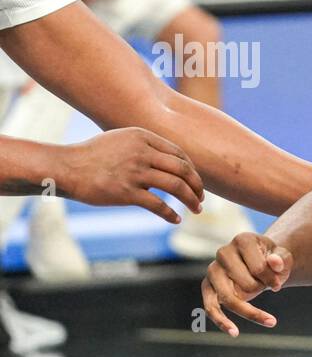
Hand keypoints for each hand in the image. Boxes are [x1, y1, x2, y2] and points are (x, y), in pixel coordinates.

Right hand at [59, 127, 203, 222]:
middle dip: (197, 186)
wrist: (66, 167)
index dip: (192, 170)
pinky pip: (158, 205)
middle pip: (183, 169)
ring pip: (176, 186)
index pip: (179, 154)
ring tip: (196, 209)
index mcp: (143, 137)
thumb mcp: (122, 140)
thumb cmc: (94, 156)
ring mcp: (135, 172)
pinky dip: (171, 214)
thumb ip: (146, 148)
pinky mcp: (126, 192)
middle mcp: (142, 152)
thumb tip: (170, 165)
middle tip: (201, 198)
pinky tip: (176, 219)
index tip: (196, 182)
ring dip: (191, 200)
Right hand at [201, 232, 292, 335]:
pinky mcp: (208, 287)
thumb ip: (282, 259)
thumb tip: (275, 263)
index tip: (279, 285)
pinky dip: (221, 321)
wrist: (262, 263)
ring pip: (227, 298)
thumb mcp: (283, 257)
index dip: (273, 280)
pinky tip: (234, 332)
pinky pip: (210, 307)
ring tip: (271, 321)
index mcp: (243, 240)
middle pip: (245, 284)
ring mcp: (213, 270)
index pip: (259, 268)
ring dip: (249, 312)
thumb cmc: (273, 261)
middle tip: (266, 287)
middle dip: (261, 290)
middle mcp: (223, 252)